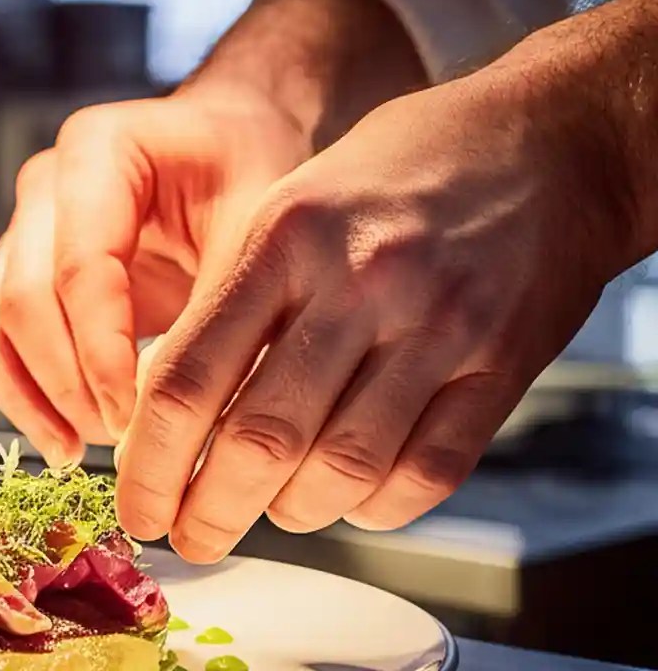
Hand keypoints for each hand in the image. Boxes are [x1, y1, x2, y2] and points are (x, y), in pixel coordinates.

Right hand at [0, 91, 311, 464]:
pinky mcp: (19, 272)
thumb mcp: (259, 227)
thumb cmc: (250, 172)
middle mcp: (45, 186)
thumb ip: (222, 306)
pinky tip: (65, 437)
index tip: (136, 419)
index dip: (100, 353)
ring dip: (26, 395)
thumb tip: (186, 414)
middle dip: (67, 384)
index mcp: (100, 151)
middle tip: (122, 440)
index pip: (80, 267)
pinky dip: (16, 391)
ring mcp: (23, 228)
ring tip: (79, 450)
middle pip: (21, 300)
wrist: (233, 148)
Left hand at [117, 67, 627, 561]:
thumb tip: (167, 403)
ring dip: (293, 512)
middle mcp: (357, 283)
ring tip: (273, 510)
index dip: (149, 464)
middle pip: (258, 440)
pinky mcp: (501, 366)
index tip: (137, 508)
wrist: (547, 143)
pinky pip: (427, 473)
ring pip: (342, 470)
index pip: (187, 378)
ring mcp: (436, 328)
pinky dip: (377, 506)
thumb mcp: (292, 204)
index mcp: (285, 239)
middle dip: (209, 512)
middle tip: (192, 540)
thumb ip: (234, 299)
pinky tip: (353, 495)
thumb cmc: (398, 174)